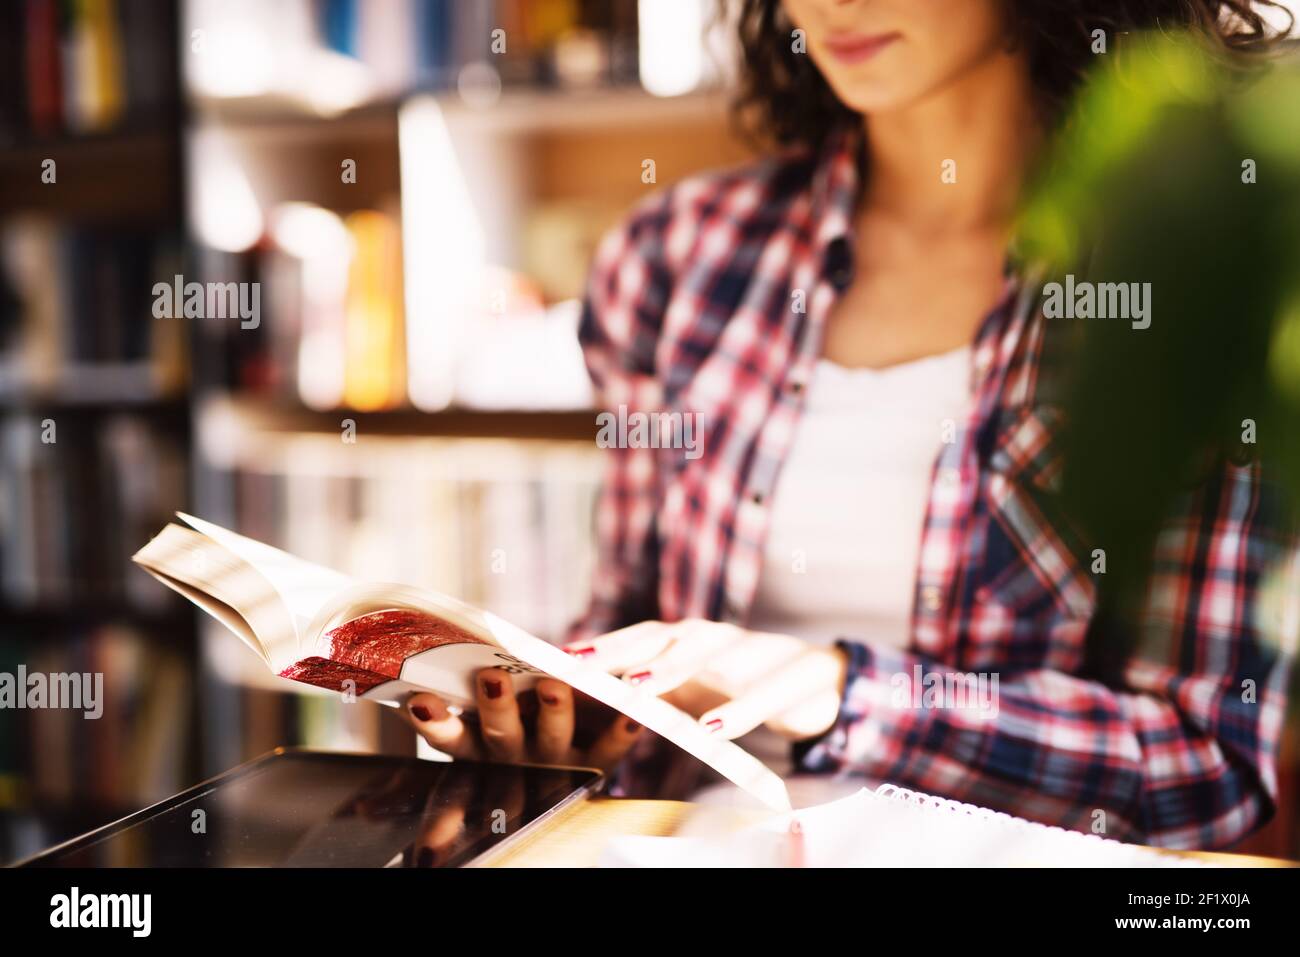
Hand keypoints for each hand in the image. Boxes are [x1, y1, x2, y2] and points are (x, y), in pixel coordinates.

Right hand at [401, 669, 643, 770]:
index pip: (451, 737)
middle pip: (501, 738)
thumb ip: (475, 678)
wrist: (593, 727)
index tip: (418, 698)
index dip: (435, 721)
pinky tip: (630, 713)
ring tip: (554, 686)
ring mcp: (559, 760)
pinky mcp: (600, 760)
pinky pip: (610, 749)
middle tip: (490, 676)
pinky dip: (620, 732)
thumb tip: (440, 641)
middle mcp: (517, 757)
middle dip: (496, 708)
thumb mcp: (501, 692)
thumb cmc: (528, 702)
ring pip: (552, 741)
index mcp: (484, 742)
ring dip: (552, 714)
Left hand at [566, 619, 847, 740]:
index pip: (642, 637)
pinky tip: (715, 729)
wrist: (824, 683)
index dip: (603, 645)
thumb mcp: (699, 690)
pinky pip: (767, 692)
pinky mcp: (799, 673)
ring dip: (673, 671)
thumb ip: (656, 693)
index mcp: (693, 641)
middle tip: (584, 667)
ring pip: (713, 657)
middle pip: (668, 640)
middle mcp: (721, 638)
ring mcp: (760, 651)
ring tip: (638, 690)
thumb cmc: (745, 687)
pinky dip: (740, 710)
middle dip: (624, 652)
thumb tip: (591, 700)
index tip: (559, 658)